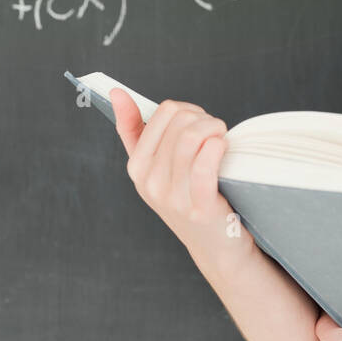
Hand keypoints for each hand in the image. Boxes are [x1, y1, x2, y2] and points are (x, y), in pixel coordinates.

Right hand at [110, 90, 243, 260]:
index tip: (198, 125)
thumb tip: (118, 94)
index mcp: (137, 167)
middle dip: (204, 119)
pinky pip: (205, 164)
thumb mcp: (157, 166)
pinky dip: (218, 147)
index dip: (187, 111)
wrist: (215, 246)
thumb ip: (135, 130)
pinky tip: (223, 149)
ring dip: (215, 130)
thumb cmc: (189, 197)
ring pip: (192, 137)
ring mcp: (172, 197)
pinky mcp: (198, 208)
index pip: (162, 112)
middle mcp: (149, 182)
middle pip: (180, 121)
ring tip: (221, 140)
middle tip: (215, 135)